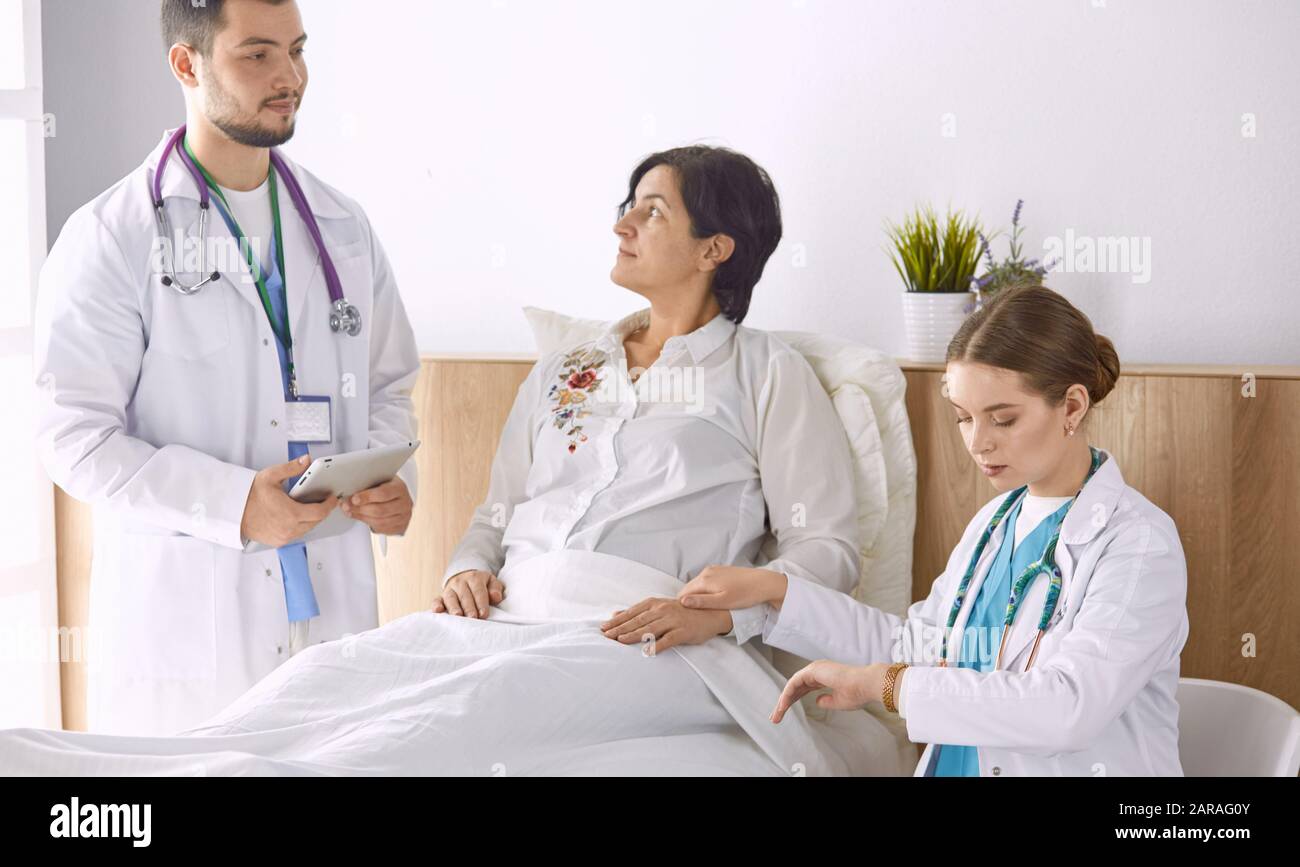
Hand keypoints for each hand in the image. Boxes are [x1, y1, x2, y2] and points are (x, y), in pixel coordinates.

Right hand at [239, 455, 338, 546]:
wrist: (234, 512)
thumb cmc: (250, 495)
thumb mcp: (271, 476)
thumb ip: (291, 468)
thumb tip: (306, 460)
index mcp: (291, 513)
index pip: (320, 512)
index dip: (329, 505)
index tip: (332, 498)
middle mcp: (289, 529)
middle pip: (316, 521)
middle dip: (321, 511)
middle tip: (322, 500)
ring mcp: (284, 537)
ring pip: (307, 529)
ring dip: (311, 519)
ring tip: (310, 507)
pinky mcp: (278, 542)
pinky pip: (296, 535)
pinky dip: (300, 526)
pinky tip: (297, 517)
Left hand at [340, 477, 412, 535]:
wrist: (399, 497)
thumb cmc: (387, 487)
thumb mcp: (380, 480)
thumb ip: (368, 485)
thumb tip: (349, 492)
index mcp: (400, 488)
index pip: (383, 494)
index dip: (367, 497)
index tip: (354, 499)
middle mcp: (405, 503)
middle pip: (380, 510)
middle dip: (360, 509)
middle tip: (347, 506)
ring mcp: (404, 517)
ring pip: (380, 522)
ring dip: (362, 518)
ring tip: (351, 512)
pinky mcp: (400, 527)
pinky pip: (382, 529)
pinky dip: (369, 524)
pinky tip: (361, 518)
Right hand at [433, 569, 504, 618]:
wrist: (465, 577)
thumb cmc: (481, 584)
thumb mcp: (491, 582)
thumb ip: (496, 588)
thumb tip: (496, 597)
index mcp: (474, 577)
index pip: (478, 591)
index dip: (481, 602)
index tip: (484, 614)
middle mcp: (460, 582)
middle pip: (465, 596)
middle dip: (469, 607)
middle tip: (473, 617)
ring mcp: (449, 589)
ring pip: (450, 598)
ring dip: (454, 608)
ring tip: (458, 616)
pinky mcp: (441, 596)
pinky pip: (437, 600)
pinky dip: (436, 605)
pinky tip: (438, 610)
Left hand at [600, 596, 731, 653]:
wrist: (709, 613)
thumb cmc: (681, 612)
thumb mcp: (658, 607)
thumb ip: (638, 611)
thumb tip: (615, 614)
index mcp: (654, 603)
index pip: (631, 612)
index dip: (617, 620)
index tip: (603, 628)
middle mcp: (662, 610)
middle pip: (638, 620)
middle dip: (620, 628)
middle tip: (606, 636)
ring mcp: (673, 620)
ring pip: (650, 629)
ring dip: (634, 635)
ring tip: (621, 641)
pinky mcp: (683, 632)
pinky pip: (668, 639)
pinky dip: (657, 645)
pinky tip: (647, 652)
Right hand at [677, 565, 787, 610]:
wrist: (763, 583)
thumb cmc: (745, 595)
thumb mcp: (722, 602)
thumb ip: (701, 602)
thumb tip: (682, 601)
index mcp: (704, 580)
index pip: (683, 593)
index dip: (682, 605)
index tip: (686, 616)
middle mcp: (706, 572)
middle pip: (689, 588)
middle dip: (688, 600)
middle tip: (695, 614)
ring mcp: (713, 569)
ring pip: (697, 584)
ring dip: (697, 595)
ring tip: (705, 608)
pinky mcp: (720, 569)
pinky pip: (706, 580)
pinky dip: (705, 589)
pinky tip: (714, 598)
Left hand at [770, 661, 894, 723]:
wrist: (866, 685)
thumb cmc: (857, 693)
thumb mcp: (839, 701)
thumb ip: (827, 701)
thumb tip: (817, 701)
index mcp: (824, 677)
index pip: (803, 689)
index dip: (792, 701)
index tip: (783, 714)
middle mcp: (817, 671)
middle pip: (795, 688)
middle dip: (784, 703)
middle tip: (775, 717)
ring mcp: (814, 669)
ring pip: (792, 686)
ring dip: (783, 701)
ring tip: (776, 716)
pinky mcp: (812, 670)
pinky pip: (794, 683)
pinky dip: (787, 695)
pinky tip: (782, 706)